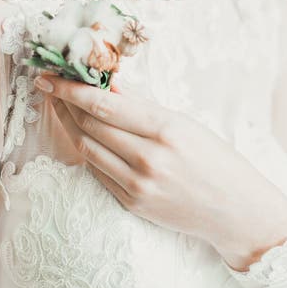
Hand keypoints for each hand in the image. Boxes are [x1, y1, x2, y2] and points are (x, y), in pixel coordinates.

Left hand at [34, 72, 286, 269]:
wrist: (236, 211)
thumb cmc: (215, 159)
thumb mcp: (184, 122)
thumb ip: (141, 105)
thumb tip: (105, 83)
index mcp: (165, 130)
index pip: (104, 106)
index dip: (71, 89)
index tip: (50, 76)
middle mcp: (149, 159)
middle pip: (90, 125)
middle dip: (64, 102)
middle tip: (49, 84)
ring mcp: (138, 185)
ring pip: (87, 148)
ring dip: (68, 125)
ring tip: (59, 106)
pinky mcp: (132, 204)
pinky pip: (97, 172)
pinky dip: (86, 149)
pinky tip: (80, 133)